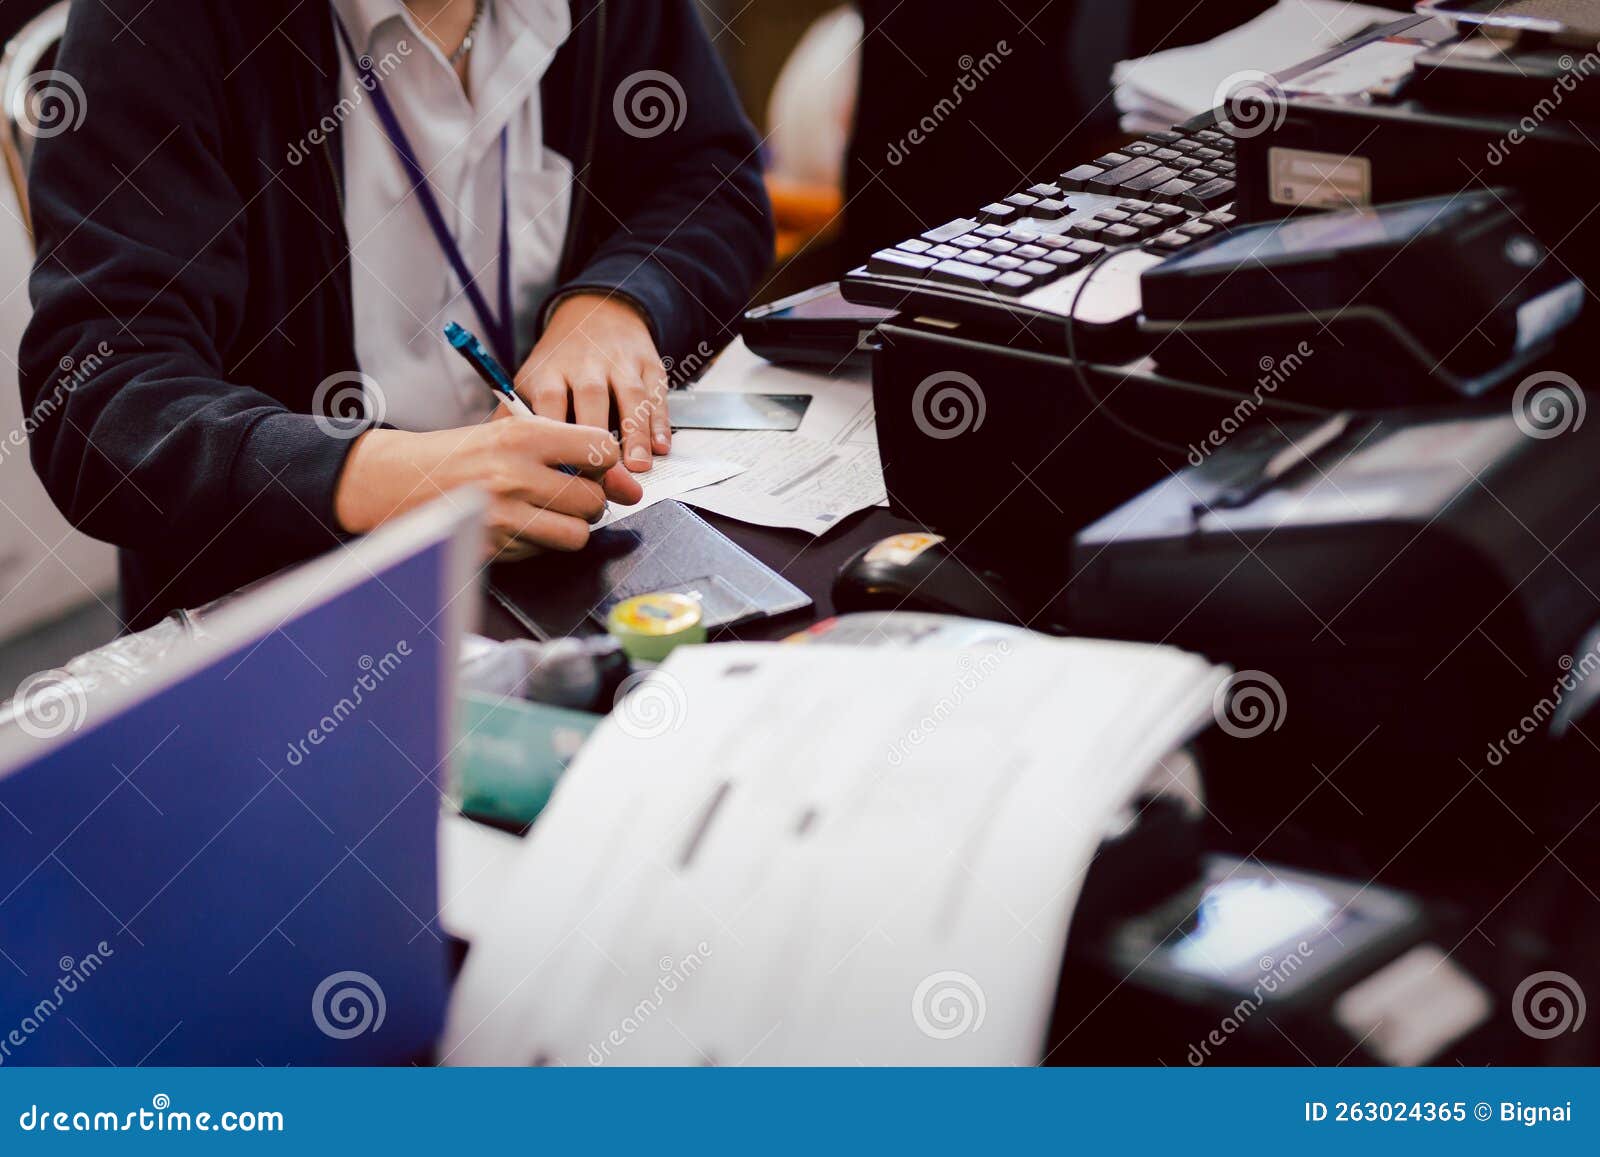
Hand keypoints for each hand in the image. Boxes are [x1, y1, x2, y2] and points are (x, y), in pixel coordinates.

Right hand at [334, 417, 644, 559]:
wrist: (399, 482)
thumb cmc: (462, 455)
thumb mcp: (513, 434)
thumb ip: (572, 453)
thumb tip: (629, 485)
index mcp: (523, 436)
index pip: (602, 450)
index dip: (604, 462)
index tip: (593, 465)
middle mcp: (515, 475)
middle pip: (593, 498)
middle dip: (585, 499)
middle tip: (562, 491)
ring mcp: (504, 515)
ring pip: (577, 533)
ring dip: (569, 526)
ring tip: (545, 511)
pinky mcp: (495, 548)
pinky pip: (545, 552)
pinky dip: (539, 542)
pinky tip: (517, 524)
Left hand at [515, 293, 670, 471]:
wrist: (597, 311)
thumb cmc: (560, 360)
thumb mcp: (530, 378)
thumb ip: (514, 416)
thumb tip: (494, 454)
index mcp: (550, 371)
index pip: (550, 405)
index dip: (556, 440)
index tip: (560, 473)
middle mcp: (585, 364)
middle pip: (591, 400)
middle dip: (597, 440)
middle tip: (602, 478)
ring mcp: (620, 363)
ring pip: (630, 398)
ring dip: (635, 435)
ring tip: (637, 467)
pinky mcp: (648, 365)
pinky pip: (656, 395)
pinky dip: (660, 422)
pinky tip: (660, 447)